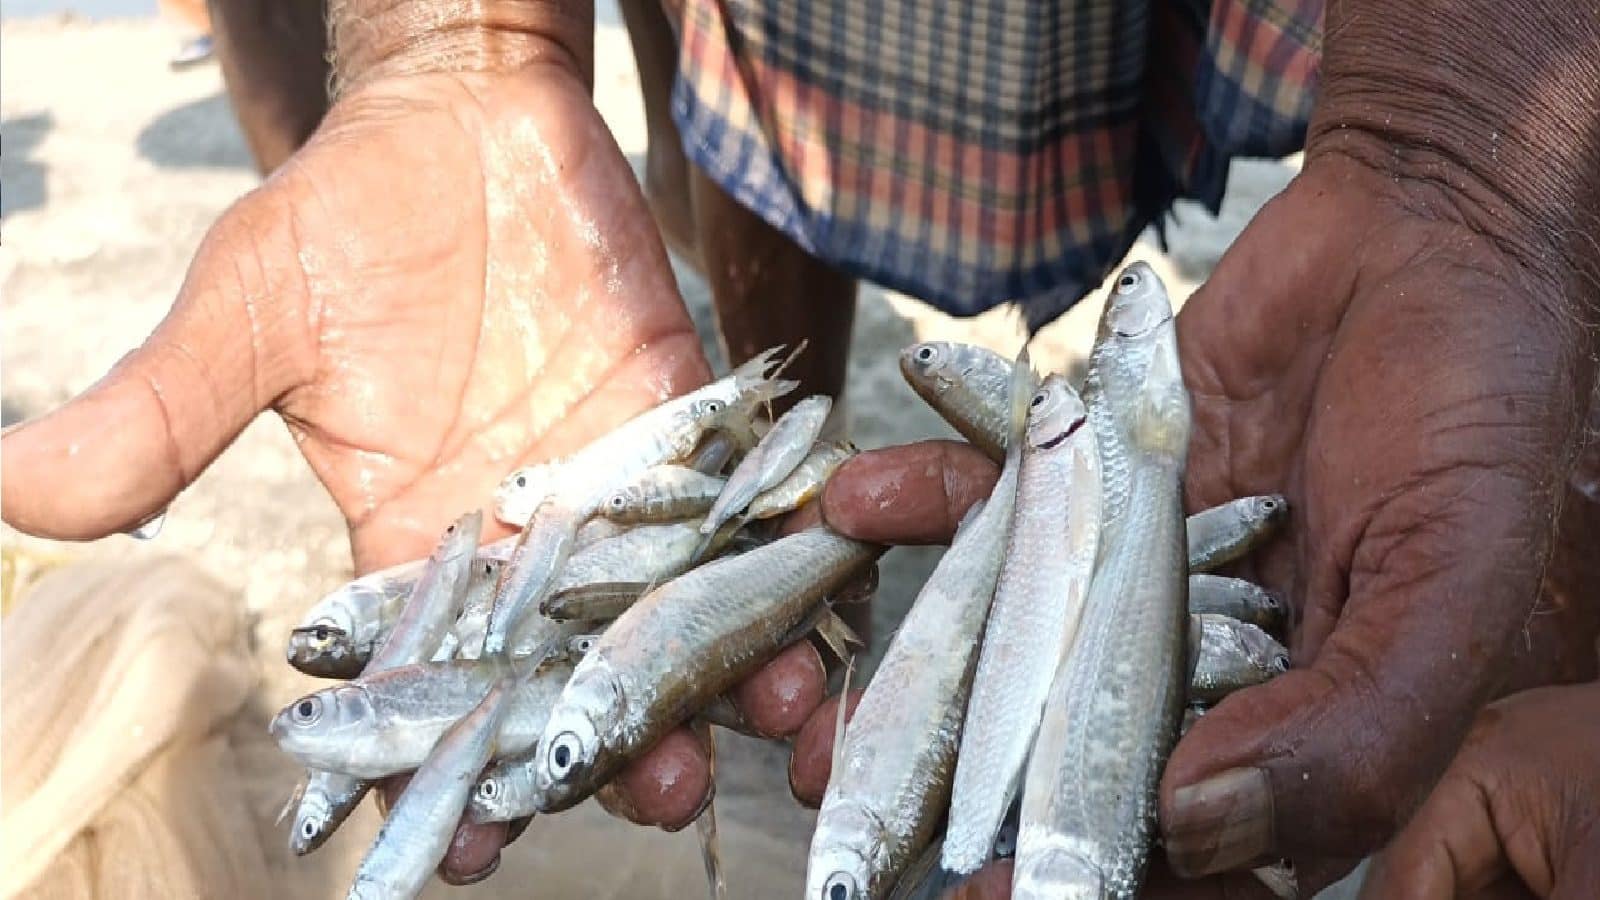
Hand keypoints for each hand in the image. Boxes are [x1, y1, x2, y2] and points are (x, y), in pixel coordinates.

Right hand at [0, 62, 832, 878]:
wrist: (467, 118)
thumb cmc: (347, 210)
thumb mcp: (250, 311)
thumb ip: (165, 412)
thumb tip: (19, 495)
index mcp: (409, 544)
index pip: (426, 688)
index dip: (442, 768)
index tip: (467, 841)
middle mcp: (522, 538)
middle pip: (569, 675)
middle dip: (603, 742)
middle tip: (645, 792)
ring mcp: (616, 488)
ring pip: (668, 618)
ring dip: (712, 680)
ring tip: (753, 730)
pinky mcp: (689, 426)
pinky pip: (741, 516)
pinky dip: (779, 569)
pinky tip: (816, 619)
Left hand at [796, 140, 1599, 895]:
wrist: (1421, 233)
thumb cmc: (1473, 410)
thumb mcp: (1445, 584)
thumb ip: (1349, 727)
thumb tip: (1201, 825)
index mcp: (1298, 715)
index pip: (1185, 828)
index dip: (1089, 871)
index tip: (987, 894)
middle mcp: (1204, 655)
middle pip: (1070, 744)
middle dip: (960, 780)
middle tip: (847, 798)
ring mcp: (1136, 563)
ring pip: (1015, 634)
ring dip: (912, 666)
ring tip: (811, 704)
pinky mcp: (1091, 469)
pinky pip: (997, 495)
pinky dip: (923, 496)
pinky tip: (855, 501)